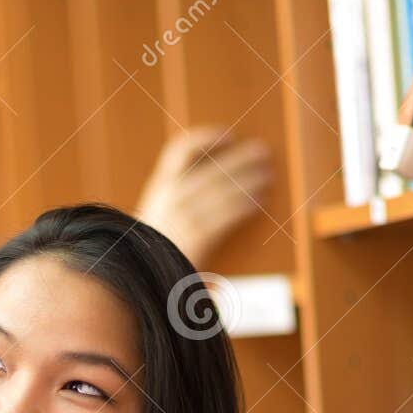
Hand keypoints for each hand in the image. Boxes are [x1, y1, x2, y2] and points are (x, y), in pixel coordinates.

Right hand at [134, 126, 272, 265]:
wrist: (145, 278)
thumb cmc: (160, 245)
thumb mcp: (159, 212)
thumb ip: (179, 193)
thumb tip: (219, 172)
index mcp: (159, 186)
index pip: (180, 149)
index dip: (207, 137)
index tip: (230, 134)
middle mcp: (170, 197)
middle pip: (213, 168)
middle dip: (241, 158)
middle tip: (263, 152)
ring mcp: (183, 216)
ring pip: (224, 189)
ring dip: (250, 180)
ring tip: (268, 177)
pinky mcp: (198, 237)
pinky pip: (229, 214)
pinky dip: (248, 204)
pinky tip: (260, 202)